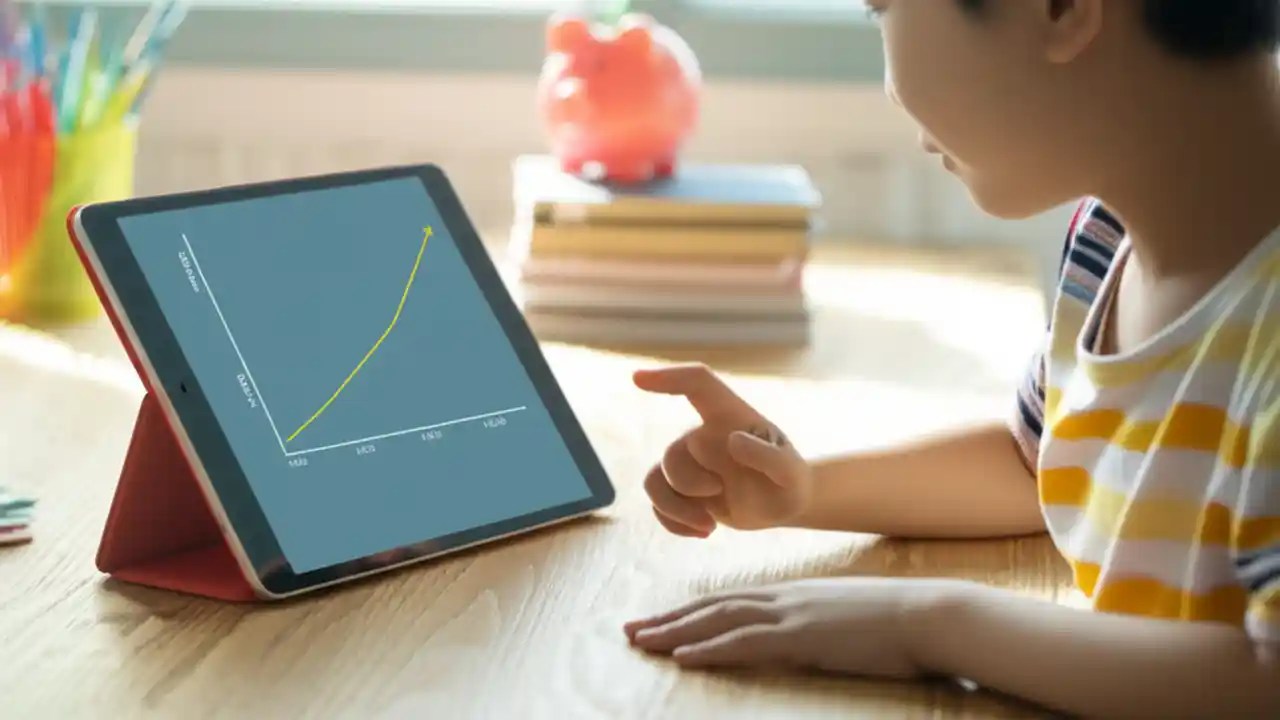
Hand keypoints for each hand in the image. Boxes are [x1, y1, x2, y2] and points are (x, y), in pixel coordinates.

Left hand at [624, 577, 961, 678]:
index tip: (662, 618)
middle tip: (631, 630)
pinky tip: (682, 656)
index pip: (730, 599)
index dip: (692, 609)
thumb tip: (810, 636)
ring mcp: (792, 615)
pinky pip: (744, 643)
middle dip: (669, 617)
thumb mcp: (850, 617)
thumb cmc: (900, 621)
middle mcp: (785, 598)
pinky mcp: (803, 637)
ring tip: (641, 642)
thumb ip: (822, 622)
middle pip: (713, 605)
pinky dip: (709, 648)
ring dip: (675, 632)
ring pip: (718, 620)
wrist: (931, 614)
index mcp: (795, 593)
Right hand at [633, 364, 811, 535]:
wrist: (783, 504)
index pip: (697, 385)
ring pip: (655, 480)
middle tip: (719, 493)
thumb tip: (732, 440)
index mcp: (729, 417)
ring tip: (709, 527)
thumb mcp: (792, 473)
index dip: (668, 378)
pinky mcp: (682, 490)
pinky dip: (675, 523)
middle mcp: (703, 436)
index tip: (638, 379)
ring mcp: (690, 463)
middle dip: (688, 484)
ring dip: (675, 509)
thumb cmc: (790, 480)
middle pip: (672, 454)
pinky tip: (704, 531)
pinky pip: (658, 503)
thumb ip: (769, 457)